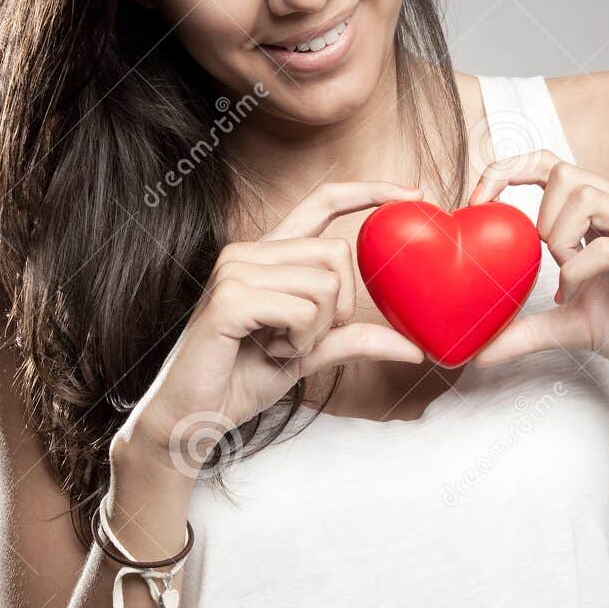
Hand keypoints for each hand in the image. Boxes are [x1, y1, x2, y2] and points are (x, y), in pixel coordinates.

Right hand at [112, 180, 426, 468]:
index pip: (322, 202)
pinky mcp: (230, 299)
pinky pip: (302, 309)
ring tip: (279, 347)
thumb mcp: (310, 355)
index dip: (368, 192)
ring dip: (315, 331)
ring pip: (324, 284)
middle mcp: (249, 252)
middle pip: (337, 253)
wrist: (194, 416)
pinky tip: (270, 352)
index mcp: (267, 256)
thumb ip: (354, 339)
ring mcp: (235, 271)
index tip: (413, 193)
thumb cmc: (241, 380)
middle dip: (339, 307)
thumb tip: (414, 346)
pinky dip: (300, 340)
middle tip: (304, 339)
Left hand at [466, 150, 608, 440]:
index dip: (508, 170)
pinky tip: (574, 293)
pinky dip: (581, 269)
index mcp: (607, 213)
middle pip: (566, 172)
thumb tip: (479, 351)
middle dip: (538, 216)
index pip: (552, 163)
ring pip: (589, 198)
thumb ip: (525, 330)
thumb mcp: (569, 326)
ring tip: (565, 278)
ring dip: (560, 239)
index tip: (477, 203)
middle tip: (542, 261)